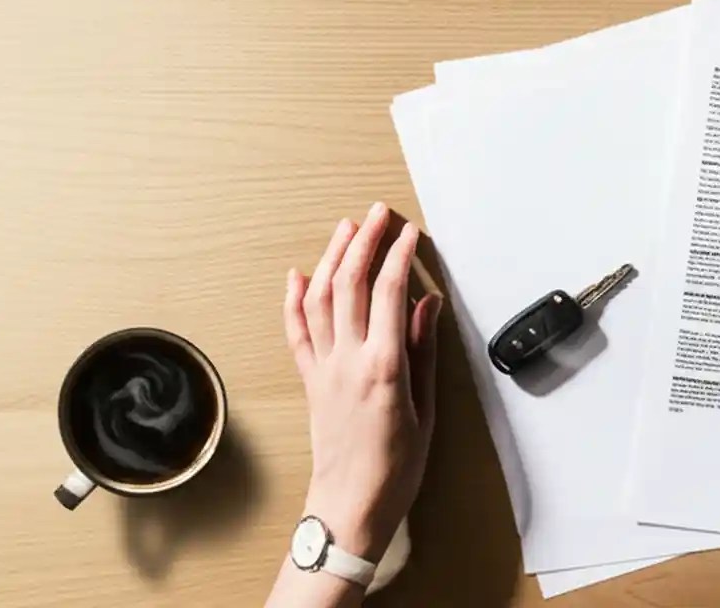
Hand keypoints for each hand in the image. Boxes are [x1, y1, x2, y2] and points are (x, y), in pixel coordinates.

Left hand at [282, 202, 441, 561]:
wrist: (350, 505)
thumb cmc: (395, 468)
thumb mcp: (424, 409)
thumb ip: (424, 351)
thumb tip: (426, 304)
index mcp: (383, 367)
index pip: (388, 293)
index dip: (399, 256)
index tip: (410, 233)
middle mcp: (347, 360)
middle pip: (349, 284)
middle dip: (364, 242)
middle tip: (378, 214)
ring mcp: (323, 369)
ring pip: (319, 299)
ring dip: (331, 259)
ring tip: (345, 229)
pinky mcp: (310, 381)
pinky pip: (296, 331)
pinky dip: (293, 300)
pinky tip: (297, 275)